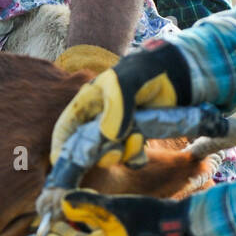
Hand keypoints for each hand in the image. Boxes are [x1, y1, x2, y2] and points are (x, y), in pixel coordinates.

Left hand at [47, 188, 210, 235]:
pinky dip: (90, 226)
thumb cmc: (148, 217)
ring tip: (69, 211)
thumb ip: (89, 203)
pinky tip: (90, 209)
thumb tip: (64, 200)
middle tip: (54, 219)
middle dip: (63, 234)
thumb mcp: (116, 206)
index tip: (49, 234)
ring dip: (75, 229)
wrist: (178, 222)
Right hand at [50, 40, 192, 169]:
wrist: (174, 75)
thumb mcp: (125, 84)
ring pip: (109, 155)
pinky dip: (136, 158)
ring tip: (139, 137)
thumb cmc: (143, 72)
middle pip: (87, 148)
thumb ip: (116, 109)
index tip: (62, 162)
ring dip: (123, 153)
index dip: (61, 146)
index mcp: (87, 104)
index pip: (66, 129)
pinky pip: (130, 158)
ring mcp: (117, 131)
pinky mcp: (135, 139)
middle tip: (115, 150)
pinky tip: (144, 146)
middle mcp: (98, 120)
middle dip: (99, 154)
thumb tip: (110, 138)